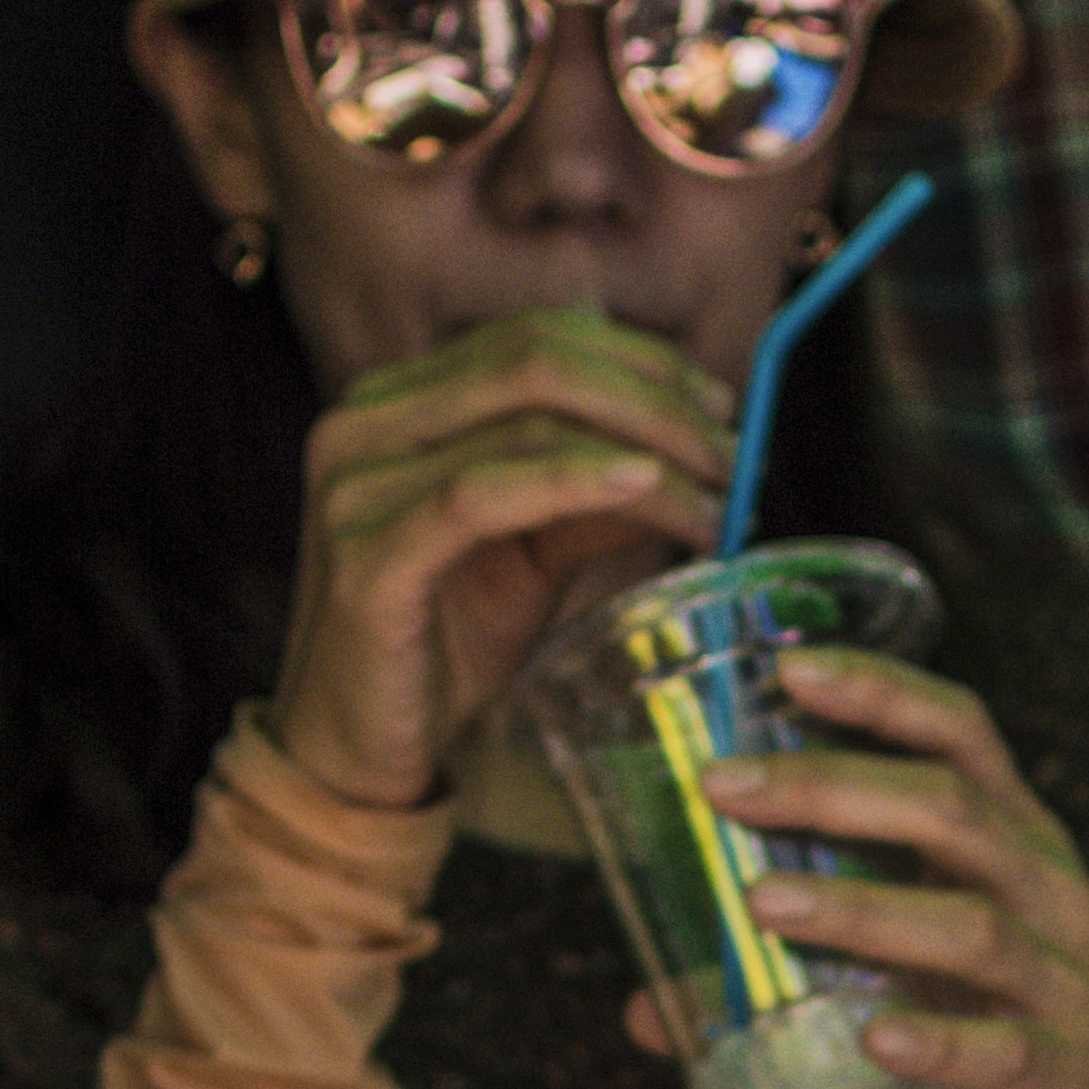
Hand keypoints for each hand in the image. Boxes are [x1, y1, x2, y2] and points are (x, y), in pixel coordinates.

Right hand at [273, 310, 732, 812]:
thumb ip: (597, 495)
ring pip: (522, 419)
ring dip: (639, 450)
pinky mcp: (367, 554)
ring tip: (714, 494)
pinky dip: (574, 481)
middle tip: (733, 453)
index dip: (639, 361)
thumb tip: (699, 453)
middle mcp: (365, 421)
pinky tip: (644, 487)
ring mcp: (357, 484)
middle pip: (535, 360)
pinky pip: (484, 494)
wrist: (354, 751)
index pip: (534, 338)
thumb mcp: (534, 556)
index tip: (721, 409)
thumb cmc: (440, 647)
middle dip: (652, 399)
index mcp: (400, 401)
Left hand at [678, 648, 1088, 1088]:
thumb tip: (645, 1011)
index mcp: (1014, 834)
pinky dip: (939, 1043)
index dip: (881, 691)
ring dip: (862, 908)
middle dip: (831, 788)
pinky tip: (875, 1038)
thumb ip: (806, 958)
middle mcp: (1046, 887)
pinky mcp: (1061, 1070)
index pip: (960, 732)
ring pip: (971, 926)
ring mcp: (1062, 979)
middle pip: (951, 809)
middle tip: (722, 786)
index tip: (788, 666)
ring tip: (762, 904)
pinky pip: (1003, 1051)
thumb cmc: (1002, 1011)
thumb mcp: (927, 956)